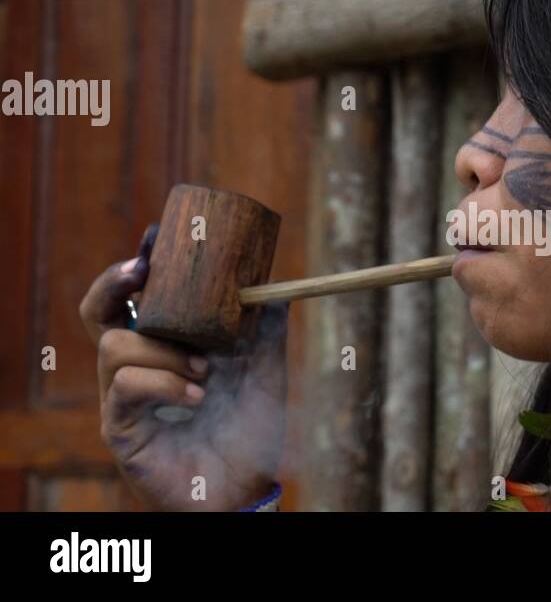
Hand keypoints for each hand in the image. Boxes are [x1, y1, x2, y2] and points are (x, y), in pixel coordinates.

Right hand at [79, 224, 287, 510]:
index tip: (152, 242)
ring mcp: (123, 401)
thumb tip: (274, 288)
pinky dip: (163, 383)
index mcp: (164, 350)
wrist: (248, 487)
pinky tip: (197, 397)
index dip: (131, 271)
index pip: (130, 301)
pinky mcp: (122, 431)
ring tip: (205, 371)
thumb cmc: (249, 431)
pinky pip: (124, 388)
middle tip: (142, 272)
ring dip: (163, 350)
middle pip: (97, 315)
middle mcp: (136, 370)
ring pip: (114, 346)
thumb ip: (266, 332)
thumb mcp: (265, 372)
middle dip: (114, 286)